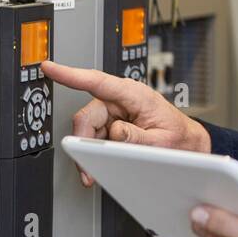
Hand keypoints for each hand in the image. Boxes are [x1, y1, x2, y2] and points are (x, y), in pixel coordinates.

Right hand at [42, 61, 210, 184]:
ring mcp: (116, 113)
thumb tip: (114, 134)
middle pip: (87, 115)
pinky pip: (94, 137)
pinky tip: (101, 162)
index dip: (71, 74)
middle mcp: (122, 101)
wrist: (187, 145)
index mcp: (135, 95)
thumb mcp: (162, 143)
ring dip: (88, 150)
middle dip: (83, 140)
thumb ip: (137, 139)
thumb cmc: (179, 138)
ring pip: (88, 129)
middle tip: (86, 162)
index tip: (50, 68)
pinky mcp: (112, 125)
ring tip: (97, 169)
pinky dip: (94, 152)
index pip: (98, 81)